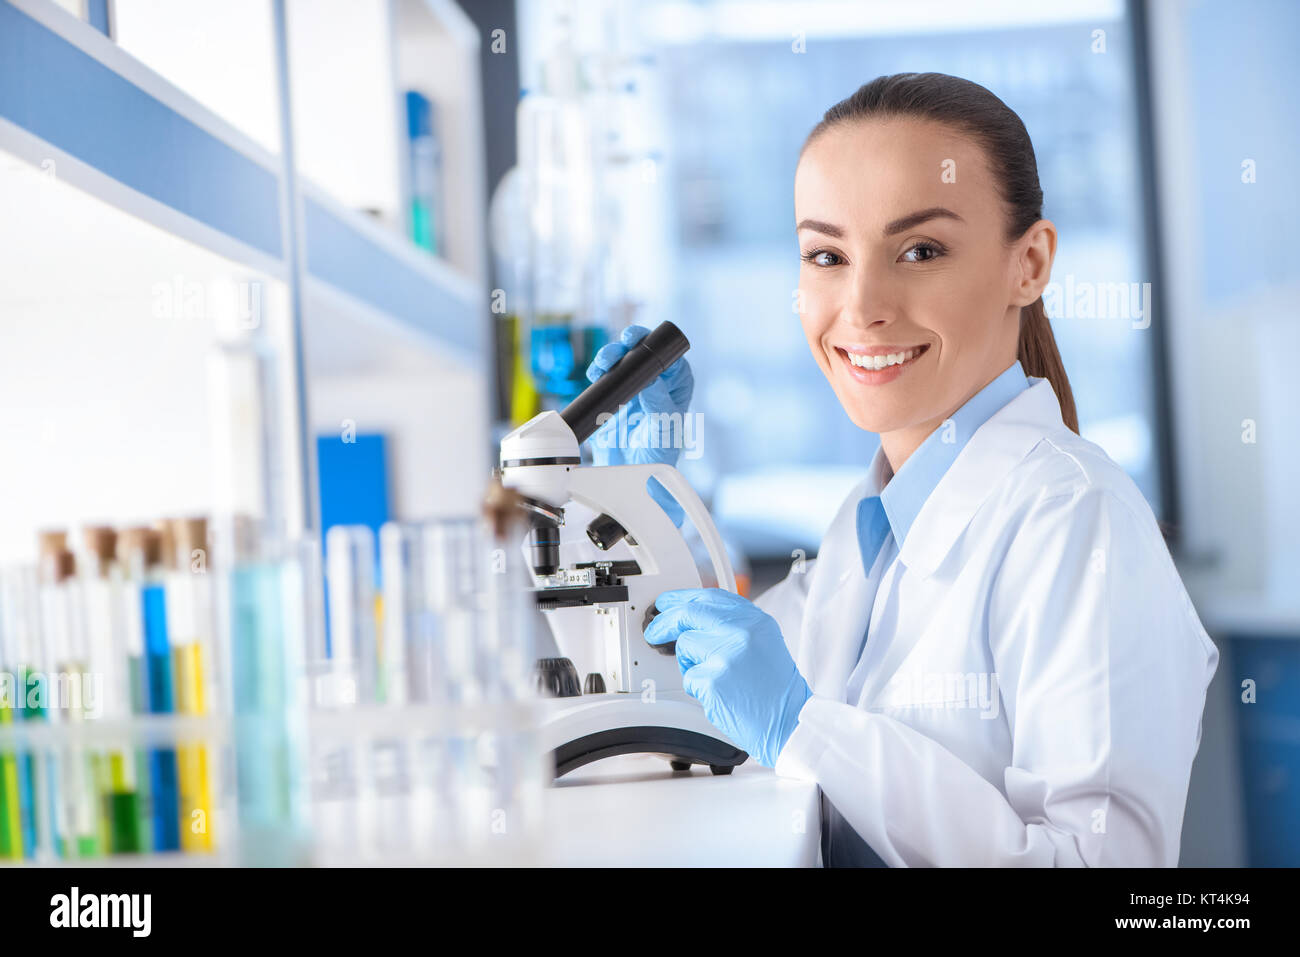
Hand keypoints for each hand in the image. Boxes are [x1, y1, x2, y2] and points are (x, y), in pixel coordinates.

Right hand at [585, 324, 693, 527]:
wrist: (631, 475)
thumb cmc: (657, 456)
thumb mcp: (663, 430)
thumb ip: (660, 405)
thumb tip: (653, 381)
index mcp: (675, 388)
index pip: (669, 359)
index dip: (656, 346)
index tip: (641, 342)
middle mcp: (656, 384)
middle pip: (643, 353)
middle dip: (630, 345)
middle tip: (621, 346)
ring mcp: (634, 389)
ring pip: (623, 361)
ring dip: (611, 356)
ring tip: (603, 363)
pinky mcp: (614, 396)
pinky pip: (606, 376)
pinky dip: (599, 371)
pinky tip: (595, 373)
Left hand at [644, 588, 810, 767]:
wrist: (789, 721)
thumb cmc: (775, 690)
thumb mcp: (763, 643)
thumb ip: (733, 626)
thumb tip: (693, 618)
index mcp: (755, 620)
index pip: (709, 597)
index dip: (683, 598)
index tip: (668, 604)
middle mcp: (742, 631)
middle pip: (689, 614)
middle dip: (665, 622)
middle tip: (654, 631)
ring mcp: (727, 654)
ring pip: (685, 646)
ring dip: (689, 664)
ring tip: (714, 678)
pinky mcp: (714, 680)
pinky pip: (689, 677)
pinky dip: (697, 688)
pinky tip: (718, 695)